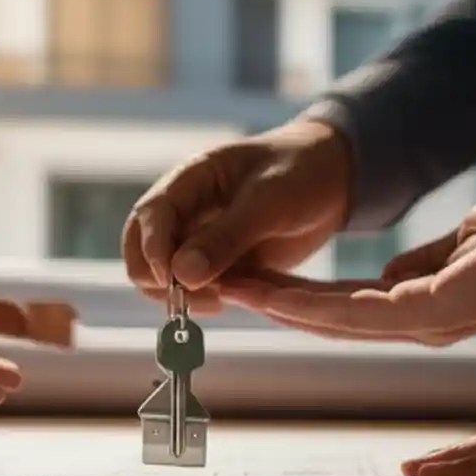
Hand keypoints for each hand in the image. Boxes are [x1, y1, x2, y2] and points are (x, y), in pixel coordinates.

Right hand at [122, 120, 352, 312]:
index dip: (152, 249)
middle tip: (199, 295)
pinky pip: (196, 292)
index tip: (170, 280)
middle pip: (142, 252)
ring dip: (183, 296)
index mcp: (189, 181)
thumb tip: (180, 274)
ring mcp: (198, 241)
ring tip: (223, 298)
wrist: (333, 180)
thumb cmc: (300, 173)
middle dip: (159, 280)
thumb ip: (226, 236)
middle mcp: (185, 212)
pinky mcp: (217, 266)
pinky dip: (206, 302)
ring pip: (164, 279)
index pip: (149, 216)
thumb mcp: (269, 200)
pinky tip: (234, 298)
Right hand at [219, 182, 475, 345]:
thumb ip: (421, 261)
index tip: (257, 281)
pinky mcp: (431, 312)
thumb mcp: (462, 243)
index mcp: (424, 307)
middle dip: (276, 305)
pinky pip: (356, 312)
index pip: (348, 309)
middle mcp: (419, 325)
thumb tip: (387, 272)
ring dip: (279, 306)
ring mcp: (423, 323)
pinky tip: (272, 293)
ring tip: (231, 287)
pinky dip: (309, 305)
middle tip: (224, 289)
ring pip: (333, 321)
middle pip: (331, 321)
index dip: (301, 300)